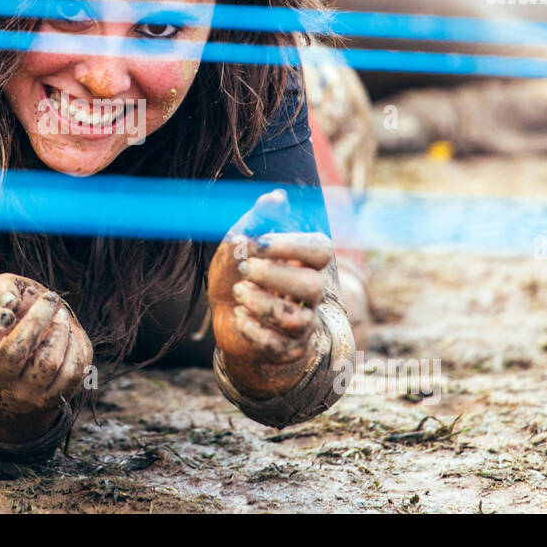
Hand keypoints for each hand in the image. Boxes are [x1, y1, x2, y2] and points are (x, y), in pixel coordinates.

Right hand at [0, 274, 93, 410]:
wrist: (37, 346)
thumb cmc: (17, 314)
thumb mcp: (5, 294)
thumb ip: (0, 288)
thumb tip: (9, 300)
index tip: (8, 312)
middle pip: (16, 351)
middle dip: (38, 318)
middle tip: (51, 296)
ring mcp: (25, 392)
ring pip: (47, 364)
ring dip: (60, 331)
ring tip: (60, 316)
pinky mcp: (52, 398)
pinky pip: (71, 373)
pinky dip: (74, 347)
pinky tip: (68, 336)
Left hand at [209, 190, 334, 396]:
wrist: (225, 312)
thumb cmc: (237, 270)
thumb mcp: (240, 241)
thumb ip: (257, 220)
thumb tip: (276, 197)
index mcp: (307, 261)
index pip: (321, 250)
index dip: (292, 246)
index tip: (258, 242)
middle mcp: (312, 292)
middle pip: (313, 287)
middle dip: (274, 277)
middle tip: (244, 269)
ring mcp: (303, 323)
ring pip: (297, 320)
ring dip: (262, 304)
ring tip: (239, 293)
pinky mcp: (289, 349)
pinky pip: (279, 346)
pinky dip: (254, 330)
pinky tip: (238, 316)